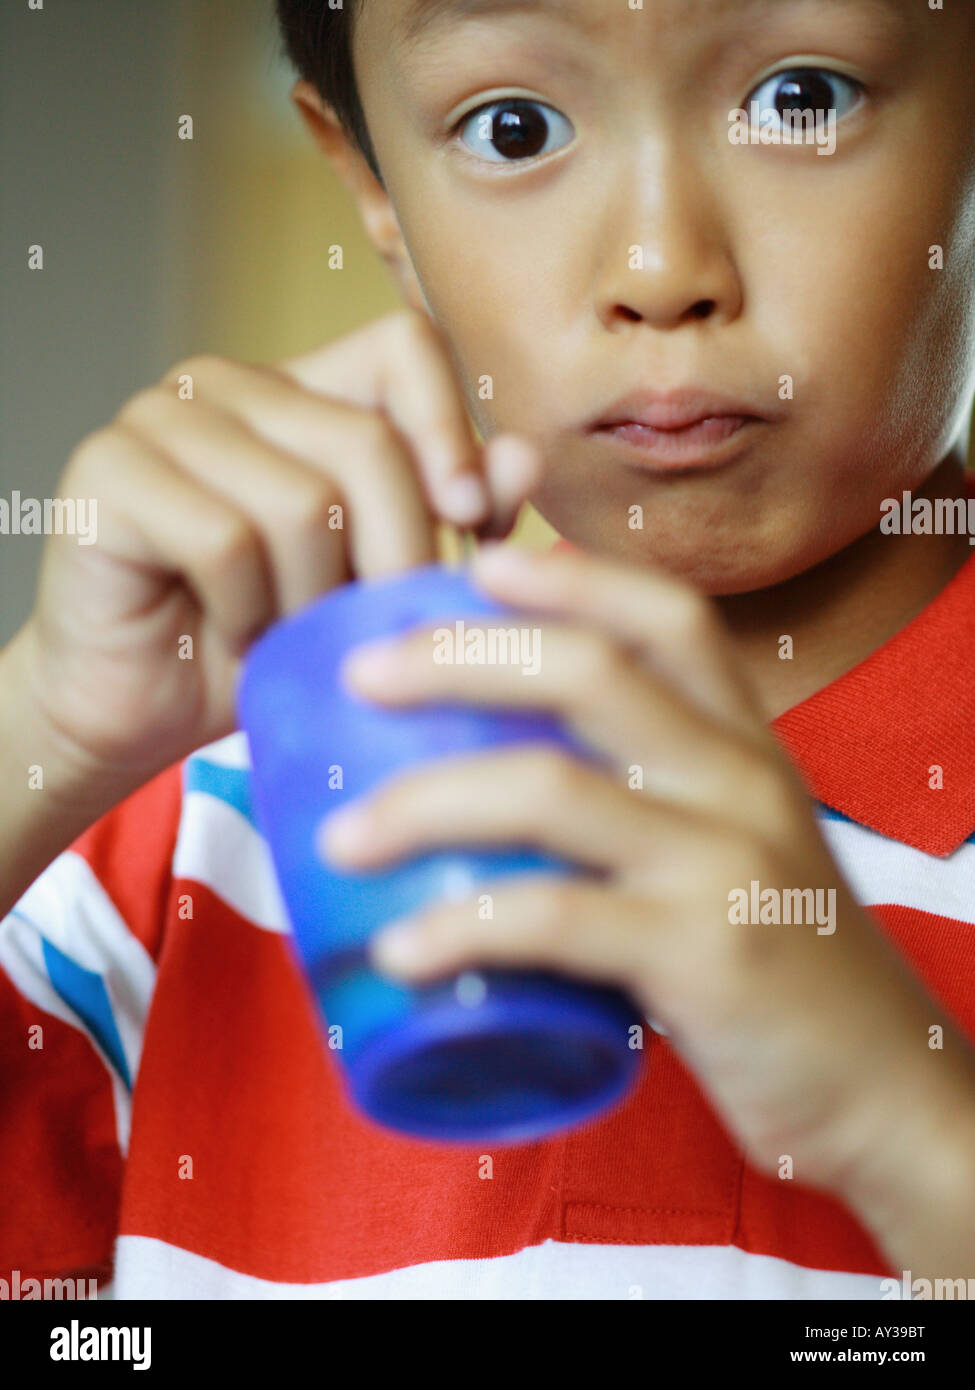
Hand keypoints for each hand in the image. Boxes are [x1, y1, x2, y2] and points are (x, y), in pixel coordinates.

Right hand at [16, 308, 540, 793]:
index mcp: (299, 388)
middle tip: (377, 630)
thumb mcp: (375, 580)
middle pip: (367, 444)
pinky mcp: (107, 471)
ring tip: (295, 637)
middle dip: (396, 559)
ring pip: (302, 501)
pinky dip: (247, 614)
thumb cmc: (266, 639)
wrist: (141, 708)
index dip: (451, 429)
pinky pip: (226, 543)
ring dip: (314, 601)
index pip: (404, 345)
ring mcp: (159, 418)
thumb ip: (448, 514)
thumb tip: (520, 460)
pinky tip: (236, 636)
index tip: (469, 523)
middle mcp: (227, 383)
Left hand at [319, 541, 966, 1199]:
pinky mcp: (704, 953)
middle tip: (359, 675)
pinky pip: (556, 918)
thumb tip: (486, 794)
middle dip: (458, 658)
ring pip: (549, 788)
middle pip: (587, 670)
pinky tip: (399, 951)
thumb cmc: (774, 961)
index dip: (570, 573)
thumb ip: (638, 810)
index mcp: (743, 743)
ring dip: (423, 804)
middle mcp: (739, 777)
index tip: (477, 560)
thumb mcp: (726, 850)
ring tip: (340, 836)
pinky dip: (462, 927)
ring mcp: (724, 859)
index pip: (664, 616)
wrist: (879, 1083)